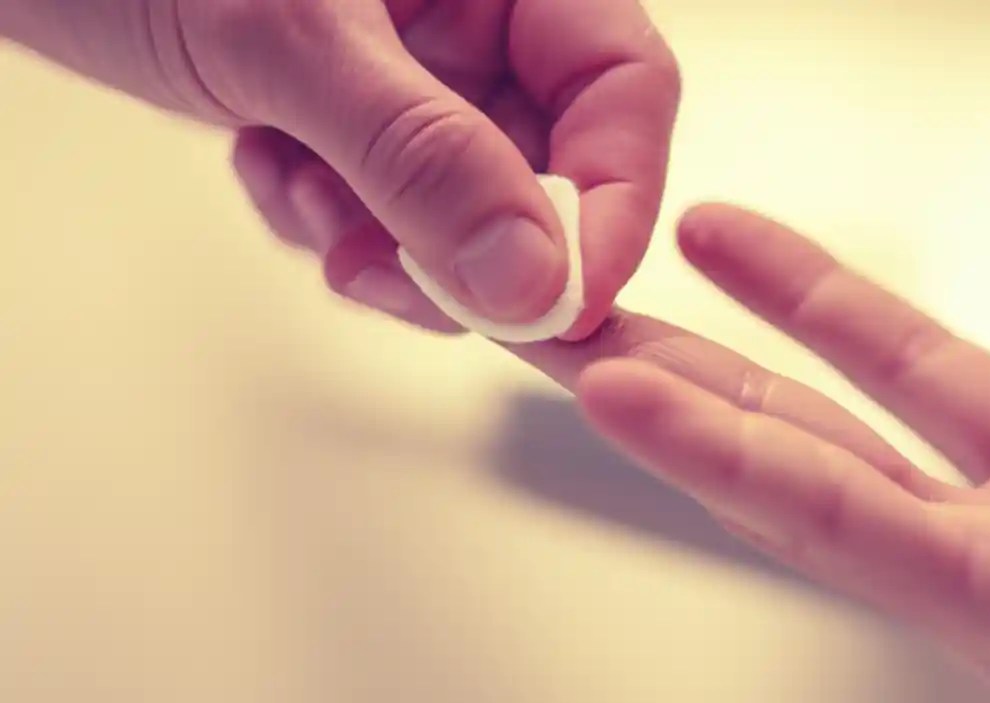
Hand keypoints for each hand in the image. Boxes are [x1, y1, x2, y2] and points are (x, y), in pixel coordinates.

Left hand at [4, 0, 677, 333]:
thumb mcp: (294, 41)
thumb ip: (421, 156)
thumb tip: (532, 276)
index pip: (622, 85)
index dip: (614, 196)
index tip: (565, 292)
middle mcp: (477, 19)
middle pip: (553, 163)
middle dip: (477, 241)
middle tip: (409, 279)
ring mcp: (421, 73)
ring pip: (469, 209)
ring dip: (392, 241)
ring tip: (308, 197)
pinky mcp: (363, 120)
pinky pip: (392, 212)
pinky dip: (334, 221)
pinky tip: (270, 167)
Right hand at [552, 139, 989, 702]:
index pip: (909, 373)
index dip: (810, 299)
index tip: (726, 239)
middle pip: (814, 432)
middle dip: (696, 364)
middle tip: (594, 301)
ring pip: (796, 478)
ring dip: (671, 412)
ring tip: (568, 344)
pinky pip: (845, 521)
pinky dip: (728, 460)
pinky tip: (632, 403)